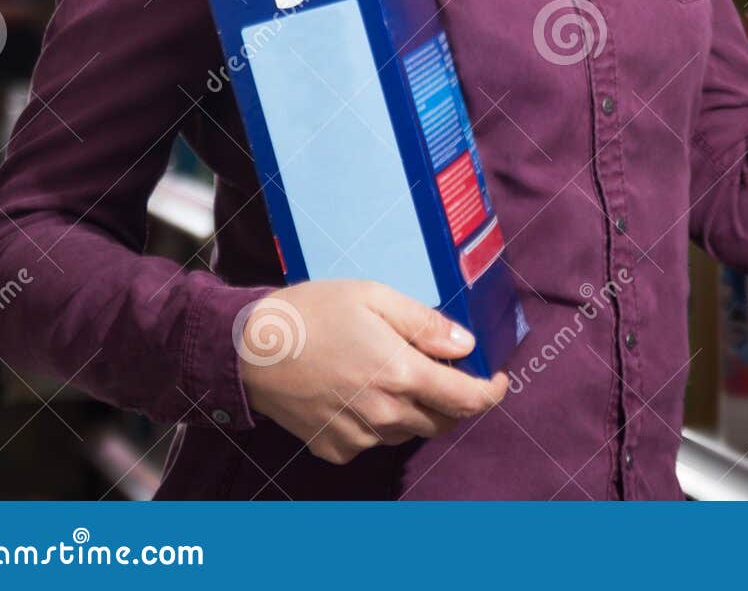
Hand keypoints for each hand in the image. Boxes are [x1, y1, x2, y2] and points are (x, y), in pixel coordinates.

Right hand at [236, 280, 508, 464]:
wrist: (249, 349)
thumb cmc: (313, 313)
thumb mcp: (376, 298)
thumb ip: (426, 324)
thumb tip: (467, 344)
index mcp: (401, 374)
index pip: (468, 399)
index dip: (492, 392)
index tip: (499, 379)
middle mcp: (385, 413)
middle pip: (443, 420)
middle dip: (455, 398)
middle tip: (443, 368)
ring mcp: (359, 435)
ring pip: (409, 429)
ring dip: (416, 408)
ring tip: (392, 371)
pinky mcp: (335, 448)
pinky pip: (374, 439)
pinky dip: (379, 419)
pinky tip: (359, 390)